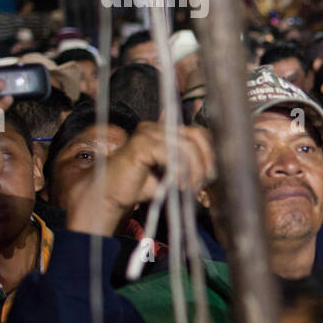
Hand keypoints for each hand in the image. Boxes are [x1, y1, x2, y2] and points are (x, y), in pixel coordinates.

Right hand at [67, 121, 215, 236]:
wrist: (110, 195)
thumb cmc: (140, 186)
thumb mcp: (172, 175)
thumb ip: (189, 166)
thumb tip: (213, 169)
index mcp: (165, 130)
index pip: (198, 132)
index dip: (210, 153)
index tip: (210, 176)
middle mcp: (157, 127)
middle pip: (196, 135)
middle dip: (205, 161)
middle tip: (202, 183)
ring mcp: (147, 133)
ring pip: (186, 146)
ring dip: (194, 170)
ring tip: (190, 188)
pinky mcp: (140, 144)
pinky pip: (170, 153)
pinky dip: (179, 170)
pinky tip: (178, 185)